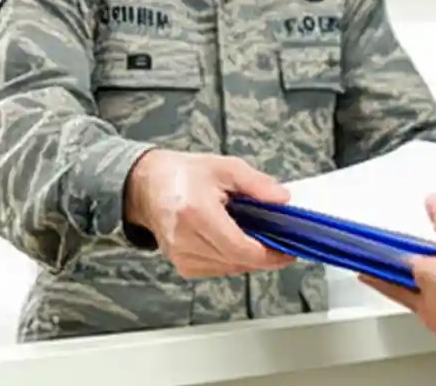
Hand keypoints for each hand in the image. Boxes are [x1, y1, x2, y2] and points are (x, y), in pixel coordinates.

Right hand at [124, 150, 296, 278]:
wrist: (147, 185)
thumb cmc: (184, 174)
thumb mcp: (226, 167)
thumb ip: (257, 183)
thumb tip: (282, 199)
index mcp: (196, 213)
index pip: (239, 248)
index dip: (269, 255)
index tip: (288, 253)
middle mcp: (184, 239)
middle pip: (236, 262)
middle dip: (263, 256)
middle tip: (280, 243)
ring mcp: (180, 255)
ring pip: (228, 269)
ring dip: (248, 258)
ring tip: (257, 238)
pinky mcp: (180, 264)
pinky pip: (216, 269)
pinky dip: (231, 260)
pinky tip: (236, 243)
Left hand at [359, 196, 435, 373]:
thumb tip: (432, 204)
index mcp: (427, 278)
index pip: (397, 260)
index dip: (385, 251)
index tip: (369, 247)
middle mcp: (427, 303)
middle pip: (396, 286)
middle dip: (381, 278)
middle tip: (366, 273)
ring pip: (414, 301)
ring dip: (405, 290)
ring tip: (398, 282)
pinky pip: (435, 314)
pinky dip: (431, 303)